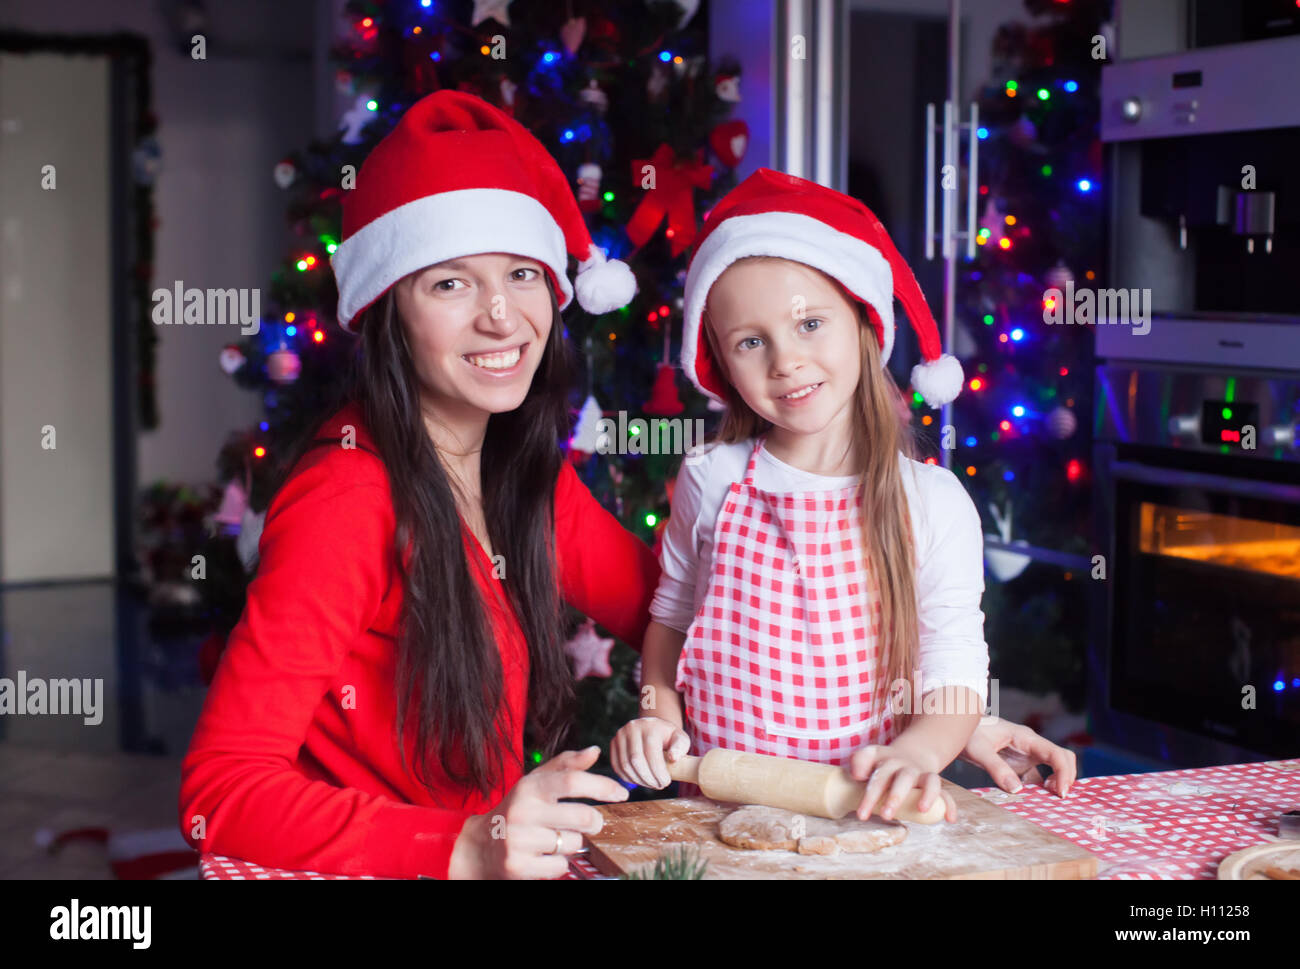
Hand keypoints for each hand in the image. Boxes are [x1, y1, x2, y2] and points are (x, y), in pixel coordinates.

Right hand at [450, 745, 627, 878]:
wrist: (481, 844)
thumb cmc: (518, 809)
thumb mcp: (536, 783)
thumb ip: (566, 765)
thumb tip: (595, 751)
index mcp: (530, 787)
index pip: (573, 781)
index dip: (602, 786)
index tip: (621, 793)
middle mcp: (522, 811)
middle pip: (582, 816)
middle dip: (594, 821)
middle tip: (591, 823)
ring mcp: (519, 840)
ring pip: (574, 843)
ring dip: (573, 843)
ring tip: (557, 839)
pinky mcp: (517, 866)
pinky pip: (560, 866)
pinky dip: (559, 862)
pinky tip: (545, 855)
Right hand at [611, 717, 690, 788]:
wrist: (653, 728)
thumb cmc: (668, 737)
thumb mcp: (680, 739)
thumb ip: (680, 747)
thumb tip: (673, 758)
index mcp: (650, 726)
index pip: (651, 752)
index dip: (658, 772)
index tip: (666, 782)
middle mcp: (632, 728)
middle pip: (636, 760)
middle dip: (648, 778)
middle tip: (658, 786)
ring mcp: (620, 735)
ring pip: (625, 765)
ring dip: (638, 780)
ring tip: (650, 784)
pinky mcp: (613, 743)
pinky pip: (617, 766)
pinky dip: (627, 778)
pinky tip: (639, 781)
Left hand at [848, 744, 956, 823]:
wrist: (911, 753)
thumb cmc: (884, 763)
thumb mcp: (870, 757)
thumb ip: (860, 761)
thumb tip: (856, 774)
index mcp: (888, 760)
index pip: (878, 773)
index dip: (869, 790)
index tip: (861, 809)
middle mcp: (907, 766)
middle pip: (903, 778)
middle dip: (896, 797)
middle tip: (886, 815)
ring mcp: (922, 774)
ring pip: (930, 781)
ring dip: (927, 795)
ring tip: (922, 810)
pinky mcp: (934, 784)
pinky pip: (946, 793)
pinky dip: (950, 805)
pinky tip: (949, 819)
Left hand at [960, 716, 1075, 796]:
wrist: (956, 726)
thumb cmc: (968, 733)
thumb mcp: (978, 750)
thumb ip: (996, 768)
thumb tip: (1017, 790)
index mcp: (1025, 737)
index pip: (1056, 754)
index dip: (1064, 773)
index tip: (1062, 793)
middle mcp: (1030, 745)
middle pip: (1062, 759)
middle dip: (1067, 778)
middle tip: (1060, 800)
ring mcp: (1026, 755)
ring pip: (1053, 769)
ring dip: (1055, 784)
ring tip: (1048, 802)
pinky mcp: (1019, 765)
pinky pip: (1037, 778)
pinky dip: (1040, 790)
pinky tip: (1033, 801)